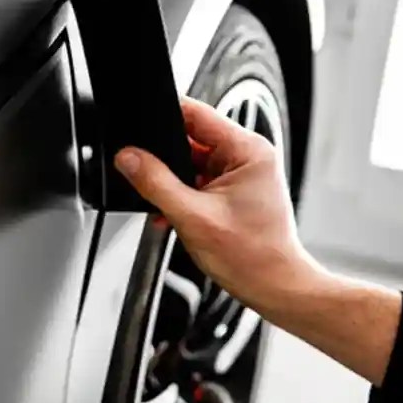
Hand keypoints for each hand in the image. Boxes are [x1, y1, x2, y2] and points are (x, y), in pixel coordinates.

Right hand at [113, 97, 324, 315]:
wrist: (273, 288)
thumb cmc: (253, 257)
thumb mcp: (192, 216)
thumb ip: (155, 183)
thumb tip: (129, 158)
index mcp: (248, 150)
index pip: (197, 114)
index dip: (164, 116)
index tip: (138, 125)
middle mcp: (249, 157)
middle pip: (191, 140)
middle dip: (167, 161)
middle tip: (154, 182)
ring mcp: (242, 174)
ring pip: (192, 164)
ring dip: (174, 184)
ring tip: (175, 209)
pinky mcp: (235, 192)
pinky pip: (198, 182)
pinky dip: (182, 197)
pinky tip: (175, 215)